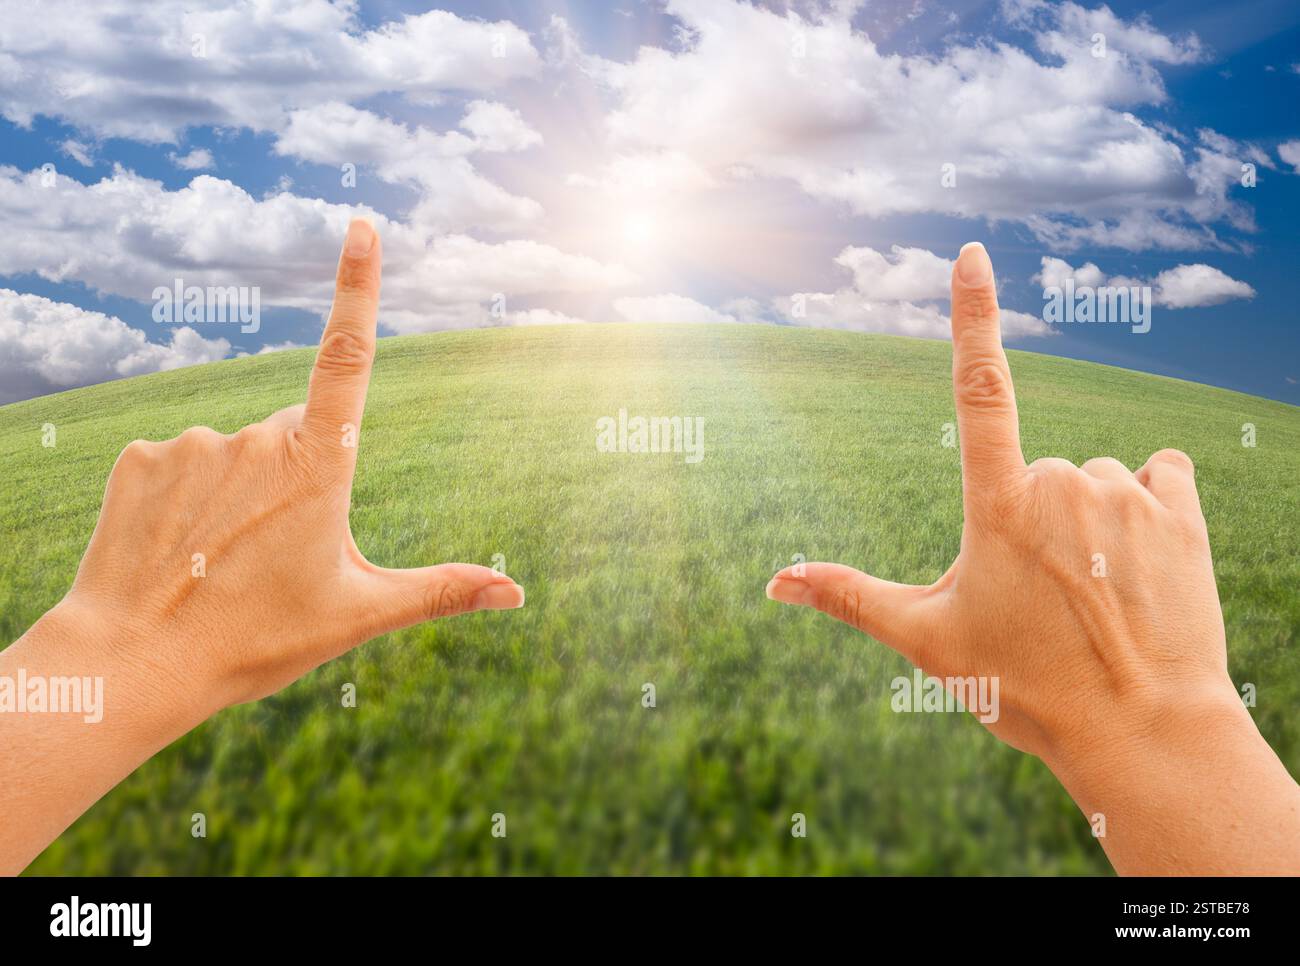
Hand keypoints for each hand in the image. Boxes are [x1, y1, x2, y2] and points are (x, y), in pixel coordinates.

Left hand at [0, 219, 523, 872]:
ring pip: (234, 455)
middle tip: (273, 560)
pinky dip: (184, 501)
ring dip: (237, 496)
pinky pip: (178, 465)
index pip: (347, 356)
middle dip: (294, 485)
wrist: (131, 667)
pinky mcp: (139, 458)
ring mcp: (193, 443)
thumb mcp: (358, 614)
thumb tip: (517, 593)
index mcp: (317, 465)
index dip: (357, 285)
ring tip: (218, 565)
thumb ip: (441, 590)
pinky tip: (175, 550)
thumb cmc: (256, 640)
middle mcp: (256, 438)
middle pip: (293, 441)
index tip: (361, 225)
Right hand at [765, 241, 1299, 874]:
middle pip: (1035, 471)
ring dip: (1088, 519)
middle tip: (1042, 597)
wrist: (1143, 734)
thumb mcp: (928, 641)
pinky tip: (1141, 565)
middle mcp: (1063, 484)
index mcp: (997, 505)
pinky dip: (1145, 507)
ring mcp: (1126, 495)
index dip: (972, 314)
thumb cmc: (1025, 689)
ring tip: (1094, 594)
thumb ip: (850, 596)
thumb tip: (773, 581)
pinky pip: (1157, 475)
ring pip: (1093, 479)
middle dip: (1032, 519)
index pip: (978, 387)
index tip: (974, 251)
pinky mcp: (1181, 513)